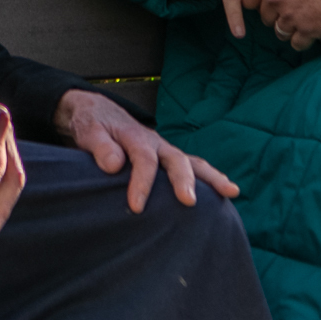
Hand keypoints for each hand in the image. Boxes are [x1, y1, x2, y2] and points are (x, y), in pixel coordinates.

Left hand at [53, 89, 239, 212]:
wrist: (98, 113)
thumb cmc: (93, 125)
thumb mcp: (89, 132)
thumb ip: (100, 147)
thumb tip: (115, 164)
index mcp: (135, 136)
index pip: (143, 160)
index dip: (141, 183)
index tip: (137, 206)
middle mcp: (156, 142)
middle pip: (176, 159)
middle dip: (184, 180)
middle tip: (189, 202)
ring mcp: (165, 149)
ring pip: (192, 161)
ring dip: (211, 177)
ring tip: (231, 191)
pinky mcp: (168, 157)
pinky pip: (193, 165)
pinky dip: (209, 177)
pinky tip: (226, 192)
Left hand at [244, 0, 320, 50]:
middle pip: (264, 16)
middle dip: (276, 12)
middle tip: (295, 3)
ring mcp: (291, 16)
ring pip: (280, 31)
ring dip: (289, 27)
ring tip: (305, 15)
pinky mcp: (309, 31)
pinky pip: (297, 43)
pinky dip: (305, 38)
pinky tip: (314, 27)